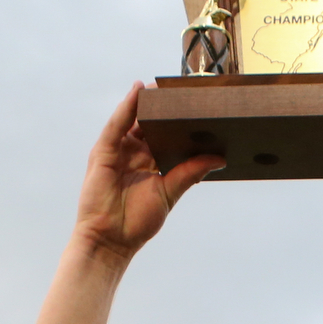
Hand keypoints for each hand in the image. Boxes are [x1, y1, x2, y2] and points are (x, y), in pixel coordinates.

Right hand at [73, 83, 224, 261]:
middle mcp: (134, 154)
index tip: (196, 104)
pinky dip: (126, 108)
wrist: (111, 240)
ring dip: (145, 102)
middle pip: (149, 124)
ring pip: (132, 120)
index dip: (178, 121)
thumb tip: (219, 158)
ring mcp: (118, 151)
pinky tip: (138, 92)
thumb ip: (190, 172)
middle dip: (162, 107)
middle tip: (181, 88)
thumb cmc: (137, 222)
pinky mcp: (103, 152)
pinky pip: (116, 126)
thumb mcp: (169, 192)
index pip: (165, 136)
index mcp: (150, 163)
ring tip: (161, 84)